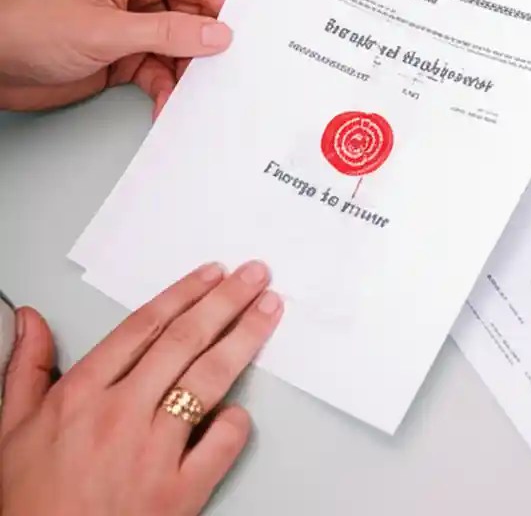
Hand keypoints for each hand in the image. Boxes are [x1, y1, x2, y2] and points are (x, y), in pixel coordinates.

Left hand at [0, 0, 231, 118]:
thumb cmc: (26, 26)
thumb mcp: (105, 29)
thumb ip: (167, 32)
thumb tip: (217, 34)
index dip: (223, 11)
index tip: (240, 42)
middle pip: (195, 19)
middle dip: (206, 50)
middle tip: (220, 77)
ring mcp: (132, 26)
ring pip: (181, 50)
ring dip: (187, 77)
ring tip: (190, 98)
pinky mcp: (123, 56)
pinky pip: (161, 72)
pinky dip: (167, 91)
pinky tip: (165, 106)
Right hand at [0, 262, 282, 514]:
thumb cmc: (29, 502)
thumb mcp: (11, 429)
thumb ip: (28, 369)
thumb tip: (32, 321)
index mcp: (80, 395)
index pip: (143, 327)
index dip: (183, 294)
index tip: (211, 274)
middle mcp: (121, 415)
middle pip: (184, 341)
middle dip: (226, 301)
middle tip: (255, 276)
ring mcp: (154, 451)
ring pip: (209, 379)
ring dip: (245, 338)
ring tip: (269, 311)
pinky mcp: (181, 489)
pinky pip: (223, 442)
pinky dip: (238, 421)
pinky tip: (241, 409)